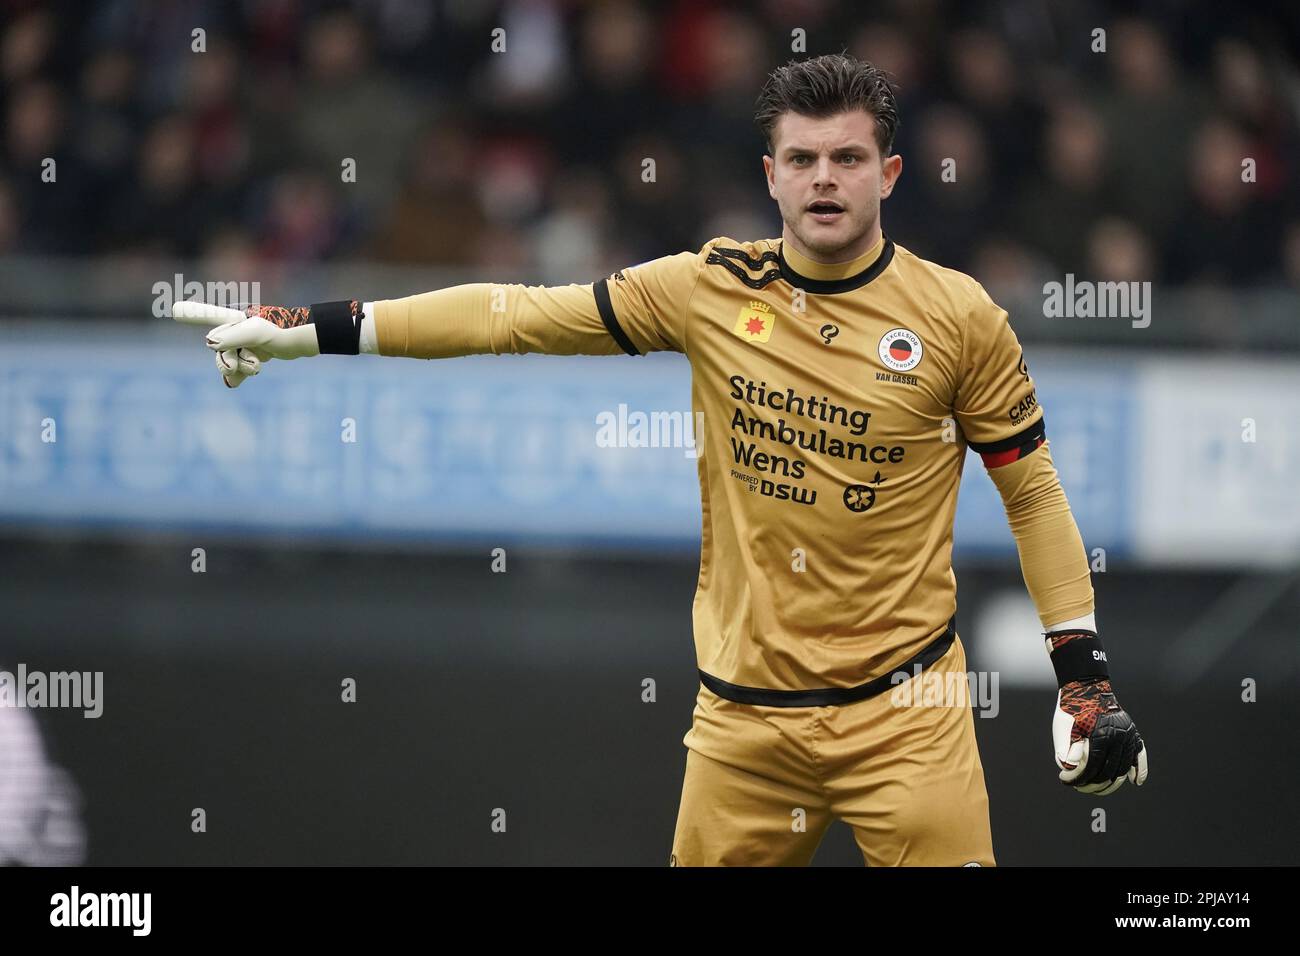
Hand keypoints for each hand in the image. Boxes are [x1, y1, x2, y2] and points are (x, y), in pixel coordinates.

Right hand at [171, 301, 319, 387]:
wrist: (303, 341)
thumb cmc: (280, 329)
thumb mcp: (254, 332)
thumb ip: (232, 337)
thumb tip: (209, 344)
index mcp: (232, 319)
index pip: (207, 316)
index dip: (192, 314)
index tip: (175, 309)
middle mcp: (234, 330)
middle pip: (218, 350)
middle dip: (227, 360)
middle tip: (235, 364)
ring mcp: (243, 344)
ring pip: (228, 362)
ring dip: (240, 368)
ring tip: (257, 367)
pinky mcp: (253, 355)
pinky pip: (237, 371)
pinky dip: (238, 376)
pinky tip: (235, 383)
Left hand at [1052, 678, 1148, 794]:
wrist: (1086, 689)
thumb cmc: (1071, 709)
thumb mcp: (1061, 728)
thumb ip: (1063, 750)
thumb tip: (1069, 769)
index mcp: (1100, 737)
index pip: (1090, 768)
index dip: (1077, 778)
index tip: (1066, 781)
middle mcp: (1117, 738)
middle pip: (1108, 773)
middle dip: (1092, 784)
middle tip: (1079, 786)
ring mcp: (1127, 736)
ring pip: (1122, 768)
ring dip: (1111, 783)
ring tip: (1096, 788)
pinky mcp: (1132, 733)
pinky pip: (1140, 755)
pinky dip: (1139, 770)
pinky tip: (1135, 781)